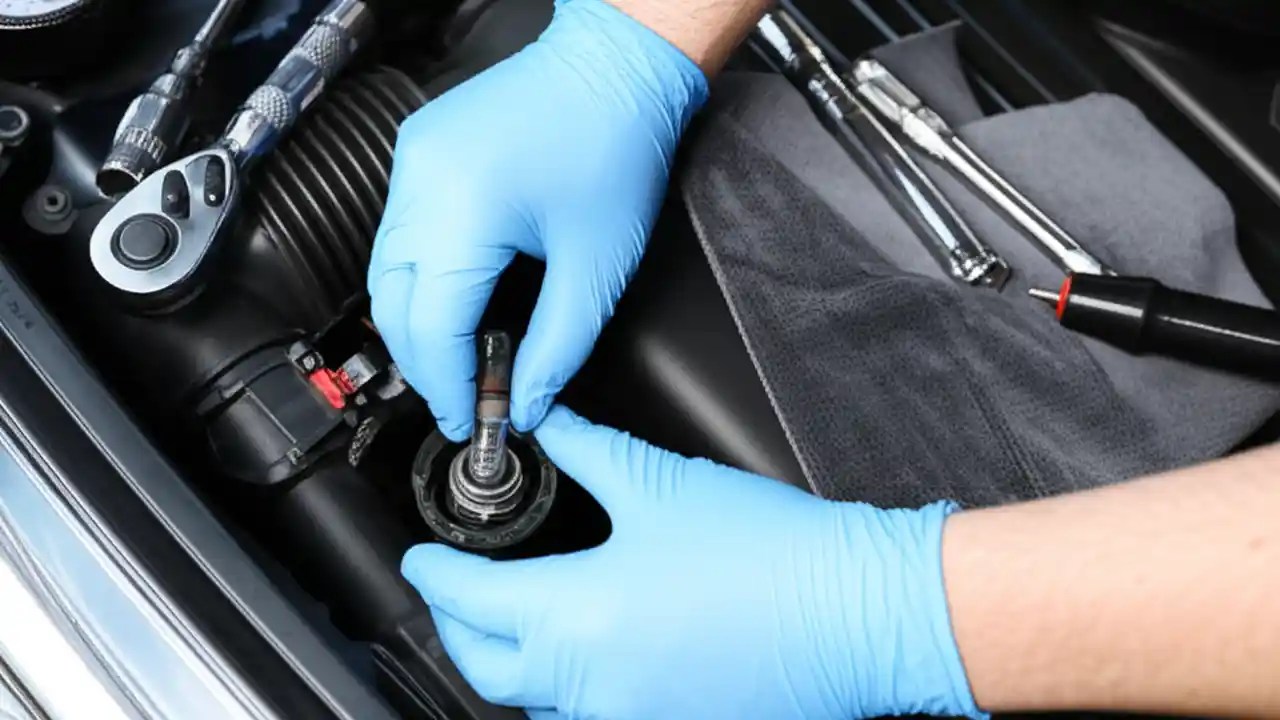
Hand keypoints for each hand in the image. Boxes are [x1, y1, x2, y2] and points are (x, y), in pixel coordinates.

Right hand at [368, 0, 707, 440]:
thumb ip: (558, 348)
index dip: (448, 384)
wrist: (617, 65)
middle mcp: (421, 183)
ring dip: (418, 322)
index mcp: (463, 208)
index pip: (432, 325)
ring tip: (461, 361)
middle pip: (393, 303)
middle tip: (462, 400)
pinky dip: (421, 277)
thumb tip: (528, 401)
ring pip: (388, 270)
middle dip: (424, 363)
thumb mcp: (597, 267)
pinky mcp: (419, 153)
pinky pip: (401, 233)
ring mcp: (413, 163)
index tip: (468, 420)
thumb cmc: (616, 144)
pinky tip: (456, 302)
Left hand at [401, 406, 986, 719]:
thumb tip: (551, 425)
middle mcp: (592, 685)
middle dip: (458, 625)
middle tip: (456, 589)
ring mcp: (629, 719)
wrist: (858, 611)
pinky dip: (569, 690)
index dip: (435, 574)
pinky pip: (589, 717)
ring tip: (517, 619)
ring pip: (535, 702)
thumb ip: (588, 450)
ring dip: (513, 662)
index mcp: (578, 619)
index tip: (424, 560)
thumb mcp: (660, 482)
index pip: (469, 600)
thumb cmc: (774, 555)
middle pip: (487, 666)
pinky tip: (588, 653)